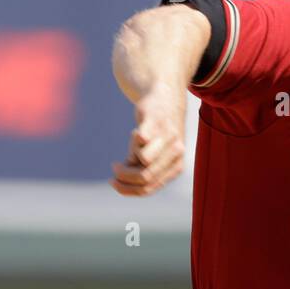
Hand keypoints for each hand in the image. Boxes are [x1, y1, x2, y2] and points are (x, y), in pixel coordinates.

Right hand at [109, 81, 185, 196]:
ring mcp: (167, 136)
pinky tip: (135, 134)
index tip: (114, 182)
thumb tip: (123, 184)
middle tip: (114, 167)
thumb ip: (143, 171)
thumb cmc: (158, 133)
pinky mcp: (155, 120)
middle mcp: (176, 153)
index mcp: (176, 167)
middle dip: (123, 176)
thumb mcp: (155, 156)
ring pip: (144, 160)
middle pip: (145, 177)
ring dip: (130, 154)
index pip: (148, 188)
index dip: (127, 189)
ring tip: (132, 145)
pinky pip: (143, 138)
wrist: (166, 99)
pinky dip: (135, 140)